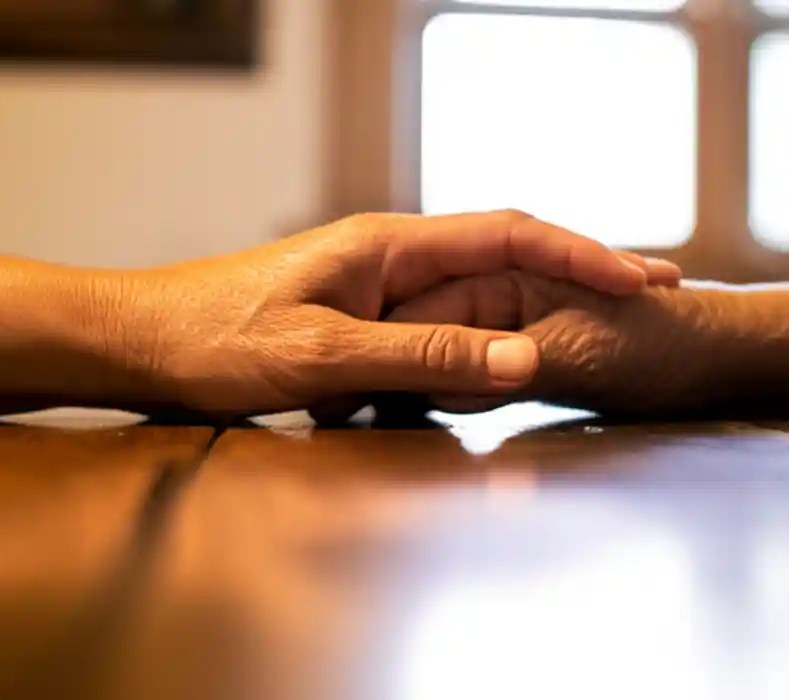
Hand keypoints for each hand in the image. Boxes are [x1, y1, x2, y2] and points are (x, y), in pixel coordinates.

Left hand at [117, 211, 681, 414]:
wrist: (133, 343)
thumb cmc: (210, 340)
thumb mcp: (321, 356)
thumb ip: (423, 358)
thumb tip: (525, 361)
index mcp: (390, 245)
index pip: (511, 233)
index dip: (584, 254)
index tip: (643, 280)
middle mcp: (393, 260)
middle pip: (509, 264)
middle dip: (583, 282)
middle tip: (655, 302)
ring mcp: (379, 293)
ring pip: (477, 306)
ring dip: (537, 322)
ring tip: (608, 335)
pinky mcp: (362, 326)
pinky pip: (440, 338)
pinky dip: (483, 356)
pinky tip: (510, 377)